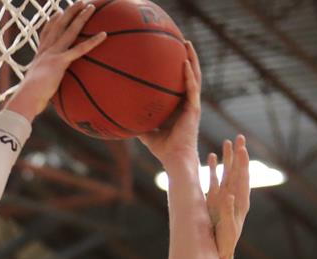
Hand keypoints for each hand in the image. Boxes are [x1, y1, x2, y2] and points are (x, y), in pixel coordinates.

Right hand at [7, 3, 105, 120]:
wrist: (26, 98)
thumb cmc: (30, 99)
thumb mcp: (36, 90)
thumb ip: (43, 88)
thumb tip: (45, 99)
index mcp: (39, 56)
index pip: (46, 34)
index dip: (52, 22)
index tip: (57, 12)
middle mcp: (46, 51)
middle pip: (58, 26)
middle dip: (69, 12)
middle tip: (78, 2)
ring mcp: (53, 54)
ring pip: (69, 30)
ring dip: (81, 17)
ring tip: (90, 6)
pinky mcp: (60, 62)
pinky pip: (80, 49)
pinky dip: (93, 41)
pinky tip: (104, 34)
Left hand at [137, 41, 202, 167]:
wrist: (174, 159)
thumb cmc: (163, 149)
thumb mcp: (146, 132)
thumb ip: (138, 122)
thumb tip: (121, 116)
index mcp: (180, 106)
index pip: (181, 82)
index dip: (179, 68)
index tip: (172, 53)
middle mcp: (188, 103)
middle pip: (190, 75)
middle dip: (188, 57)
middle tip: (183, 41)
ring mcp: (193, 105)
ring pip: (195, 77)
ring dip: (192, 59)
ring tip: (187, 44)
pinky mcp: (194, 110)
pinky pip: (192, 89)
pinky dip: (188, 76)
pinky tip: (184, 63)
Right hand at [206, 135, 250, 258]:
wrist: (219, 251)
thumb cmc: (226, 242)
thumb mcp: (229, 228)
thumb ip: (228, 211)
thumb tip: (229, 195)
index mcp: (240, 201)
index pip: (243, 178)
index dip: (243, 163)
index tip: (243, 149)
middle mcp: (234, 195)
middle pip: (237, 171)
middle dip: (239, 154)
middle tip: (240, 137)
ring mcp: (224, 196)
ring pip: (226, 172)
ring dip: (227, 158)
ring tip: (227, 142)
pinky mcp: (213, 199)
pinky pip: (214, 180)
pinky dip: (213, 168)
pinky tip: (211, 157)